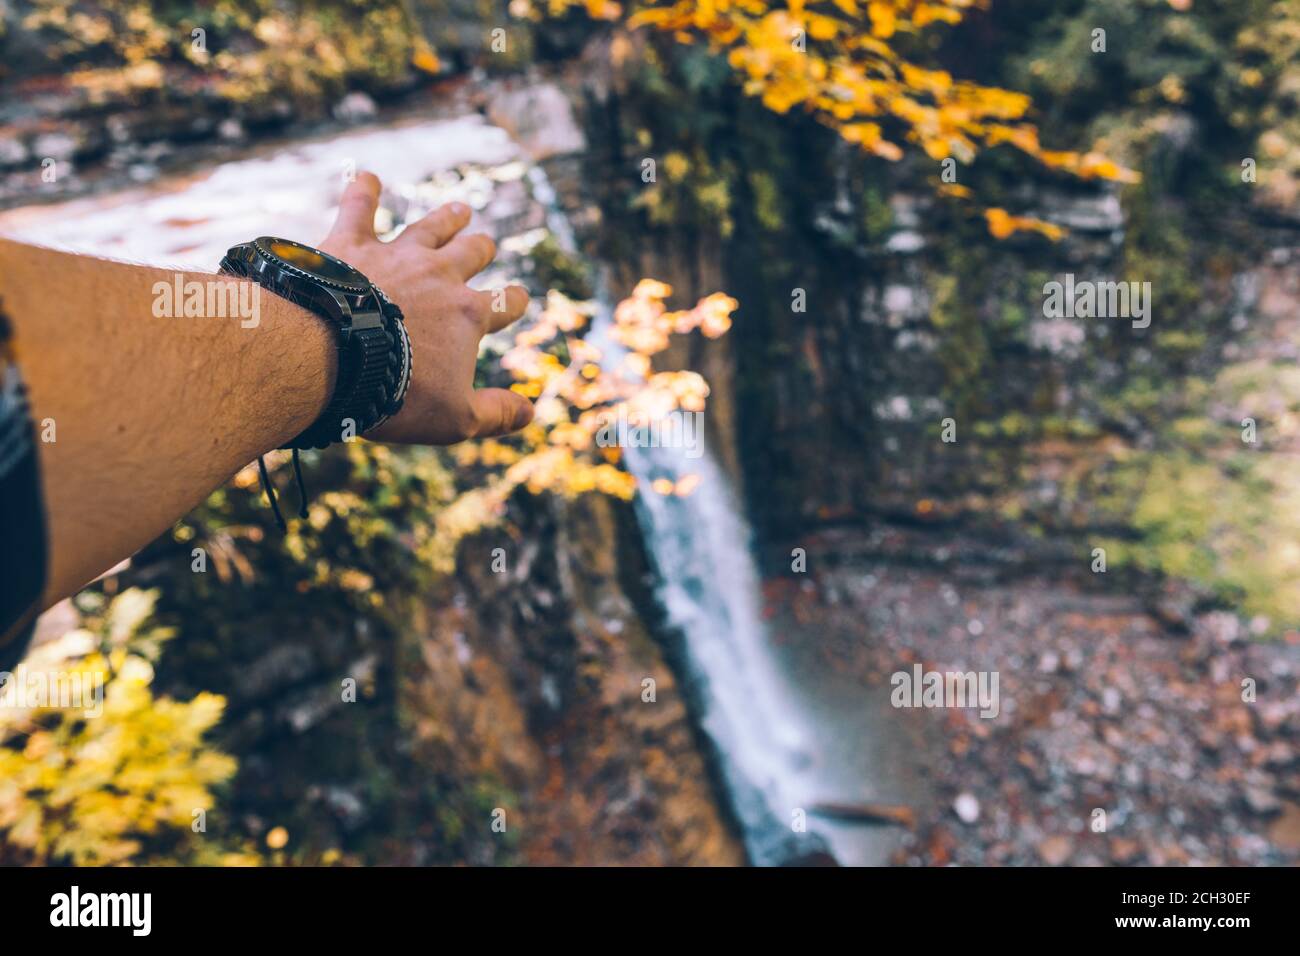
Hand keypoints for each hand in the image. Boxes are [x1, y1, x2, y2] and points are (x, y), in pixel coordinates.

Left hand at [318, 171, 532, 444]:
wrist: (331, 358)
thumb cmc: (395, 393)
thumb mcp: (455, 418)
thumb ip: (495, 414)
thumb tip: (530, 414)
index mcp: (468, 315)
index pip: (504, 302)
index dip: (513, 301)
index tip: (517, 300)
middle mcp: (439, 276)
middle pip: (471, 254)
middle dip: (480, 250)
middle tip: (484, 244)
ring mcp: (396, 255)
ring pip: (430, 228)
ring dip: (446, 218)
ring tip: (459, 209)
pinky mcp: (350, 244)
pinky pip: (358, 209)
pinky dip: (362, 191)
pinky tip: (366, 177)